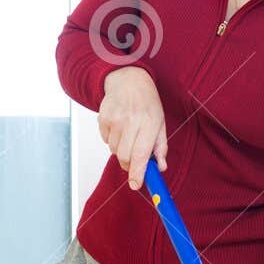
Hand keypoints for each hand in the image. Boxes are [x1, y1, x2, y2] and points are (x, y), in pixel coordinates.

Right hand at [98, 66, 167, 190]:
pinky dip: (112, 140)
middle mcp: (130, 121)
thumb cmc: (146, 102)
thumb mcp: (160, 122)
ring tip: (128, 135)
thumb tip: (161, 167)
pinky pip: (106, 141)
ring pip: (114, 151)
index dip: (138, 173)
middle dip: (130, 165)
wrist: (127, 79)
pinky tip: (119, 127)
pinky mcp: (102, 119)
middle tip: (135, 160)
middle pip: (125, 157)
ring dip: (121, 150)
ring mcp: (114, 119)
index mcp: (148, 123)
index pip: (141, 154)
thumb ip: (160, 146)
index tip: (135, 185)